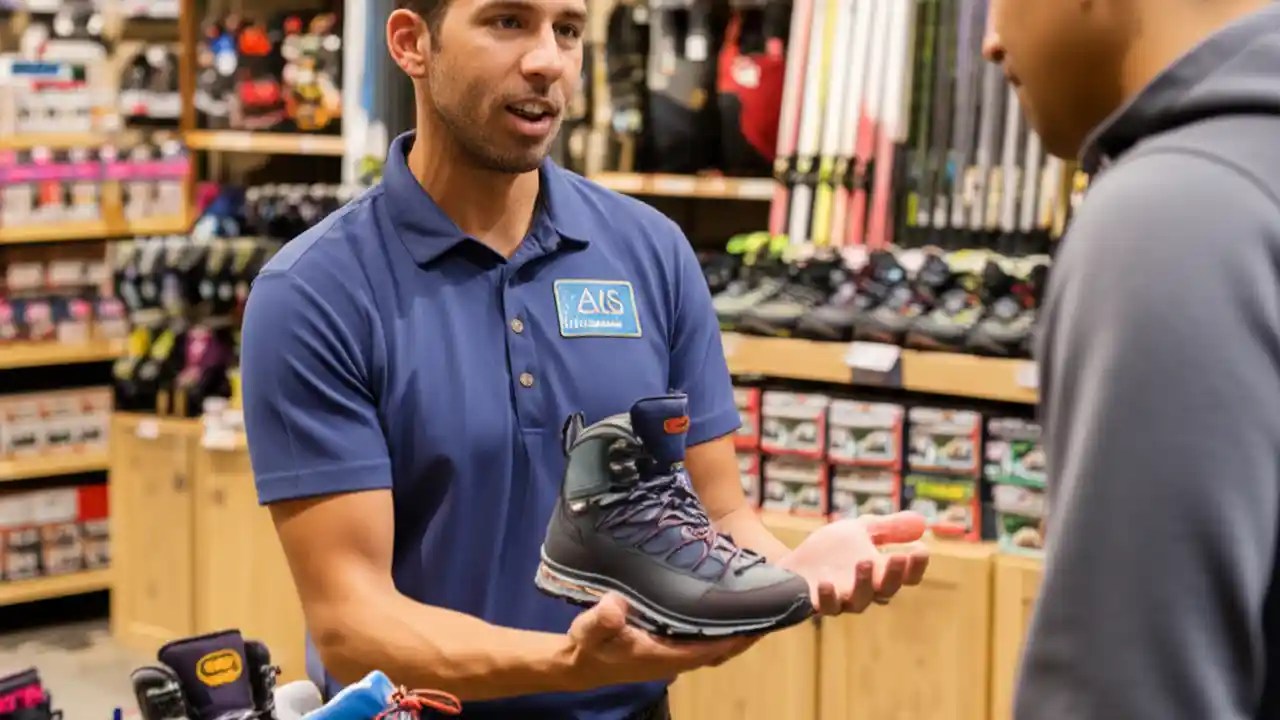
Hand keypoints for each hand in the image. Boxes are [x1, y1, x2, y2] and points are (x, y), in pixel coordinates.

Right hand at [561, 593, 758, 690]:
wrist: (581, 662)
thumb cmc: (588, 646)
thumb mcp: (588, 630)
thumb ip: (601, 620)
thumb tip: (616, 606)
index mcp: (665, 656)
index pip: (712, 648)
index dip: (738, 637)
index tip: (761, 619)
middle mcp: (677, 657)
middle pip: (724, 647)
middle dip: (748, 631)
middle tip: (775, 605)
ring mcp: (676, 652)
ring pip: (718, 642)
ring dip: (738, 627)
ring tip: (762, 601)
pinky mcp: (672, 645)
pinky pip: (706, 636)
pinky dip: (722, 624)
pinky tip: (731, 604)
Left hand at [777, 512, 929, 615]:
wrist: (793, 565)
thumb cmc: (830, 551)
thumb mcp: (860, 531)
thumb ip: (888, 528)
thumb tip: (922, 522)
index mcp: (879, 575)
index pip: (906, 577)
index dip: (915, 567)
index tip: (921, 549)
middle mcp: (864, 592)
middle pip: (886, 590)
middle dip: (895, 574)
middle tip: (899, 555)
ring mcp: (840, 600)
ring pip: (859, 601)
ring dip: (864, 582)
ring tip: (864, 561)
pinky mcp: (815, 603)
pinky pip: (824, 606)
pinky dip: (827, 597)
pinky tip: (826, 582)